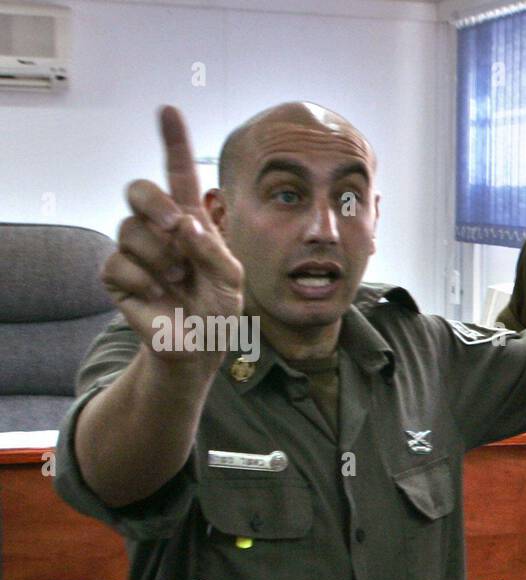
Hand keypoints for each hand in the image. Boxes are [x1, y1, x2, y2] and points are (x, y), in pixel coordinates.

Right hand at [100, 106, 243, 369]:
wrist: (201, 344)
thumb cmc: (218, 306)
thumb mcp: (231, 278)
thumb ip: (214, 250)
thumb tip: (184, 225)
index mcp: (190, 219)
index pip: (179, 174)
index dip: (174, 142)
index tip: (168, 111)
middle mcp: (158, 227)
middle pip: (139, 189)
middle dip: (155, 204)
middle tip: (176, 229)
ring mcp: (135, 249)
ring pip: (131, 231)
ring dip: (161, 259)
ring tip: (177, 280)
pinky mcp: (117, 274)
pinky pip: (121, 264)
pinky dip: (145, 283)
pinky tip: (157, 294)